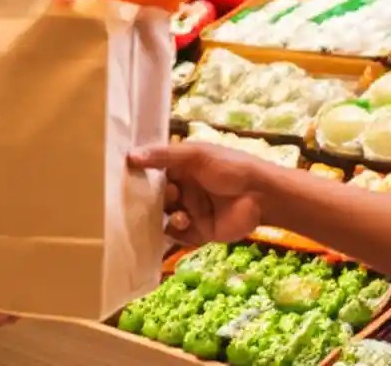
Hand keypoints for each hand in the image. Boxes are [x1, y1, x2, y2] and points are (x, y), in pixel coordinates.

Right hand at [128, 142, 265, 245]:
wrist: (261, 195)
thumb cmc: (229, 167)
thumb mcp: (195, 155)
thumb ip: (163, 156)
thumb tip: (129, 156)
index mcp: (182, 170)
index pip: (154, 174)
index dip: (142, 177)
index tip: (129, 179)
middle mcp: (184, 191)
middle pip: (156, 199)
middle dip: (154, 200)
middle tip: (166, 196)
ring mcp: (191, 212)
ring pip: (164, 218)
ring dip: (167, 215)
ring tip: (180, 212)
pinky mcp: (199, 233)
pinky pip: (178, 235)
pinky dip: (176, 231)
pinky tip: (185, 222)